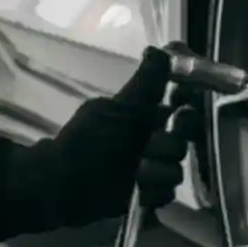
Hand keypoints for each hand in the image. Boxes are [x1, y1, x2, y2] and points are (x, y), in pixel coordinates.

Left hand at [48, 45, 202, 226]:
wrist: (61, 183)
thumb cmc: (88, 141)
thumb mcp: (117, 109)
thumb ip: (145, 84)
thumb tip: (157, 50)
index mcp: (146, 117)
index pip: (182, 111)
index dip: (186, 116)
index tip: (180, 117)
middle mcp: (152, 142)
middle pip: (182, 144)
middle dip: (165, 148)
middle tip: (146, 150)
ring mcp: (151, 170)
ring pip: (176, 171)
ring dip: (157, 173)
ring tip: (136, 176)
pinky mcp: (146, 196)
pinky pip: (167, 195)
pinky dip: (152, 194)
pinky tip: (137, 192)